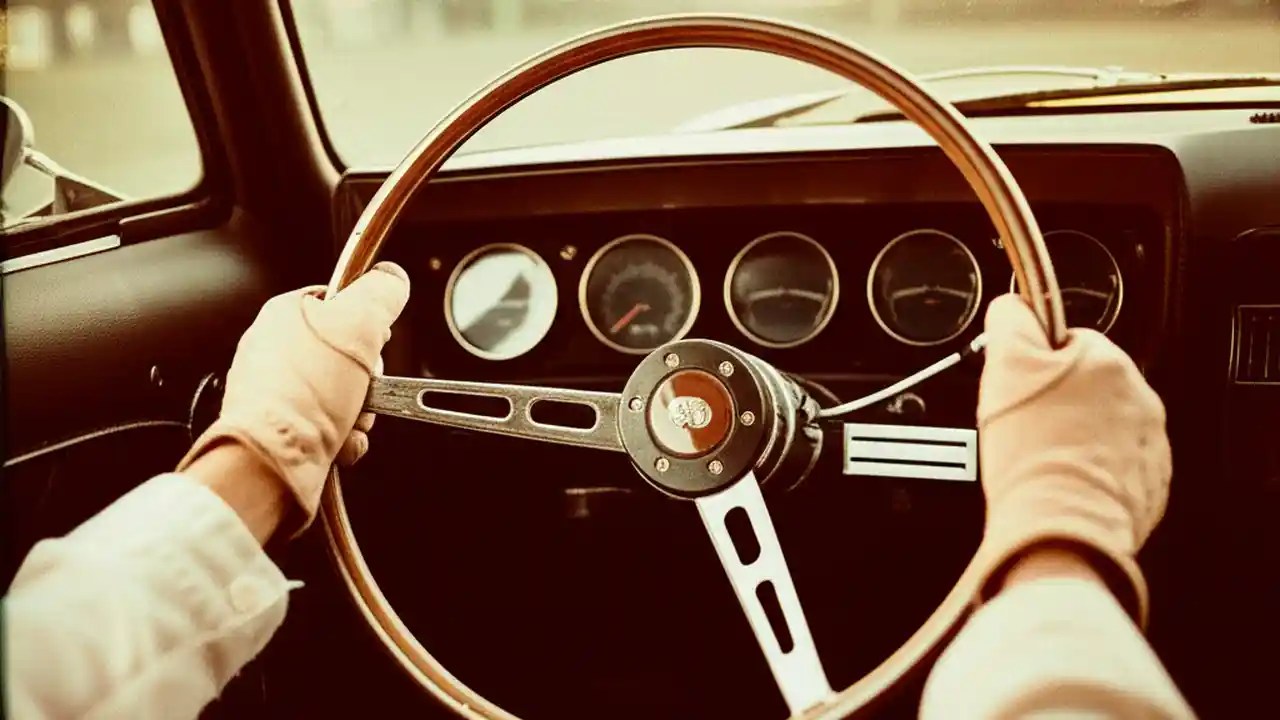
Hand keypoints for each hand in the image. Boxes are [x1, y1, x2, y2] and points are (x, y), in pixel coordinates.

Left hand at [178, 262, 410, 535]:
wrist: (275, 459)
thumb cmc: (302, 394)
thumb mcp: (358, 324)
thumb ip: (381, 293)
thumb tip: (393, 276)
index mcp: (286, 314)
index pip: (341, 302)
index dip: (369, 321)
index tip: (375, 338)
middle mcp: (277, 351)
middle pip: (349, 354)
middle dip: (368, 377)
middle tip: (363, 384)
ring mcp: (278, 393)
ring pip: (344, 394)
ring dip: (361, 412)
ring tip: (349, 419)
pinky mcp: (284, 429)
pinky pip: (330, 426)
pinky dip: (344, 437)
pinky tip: (338, 440)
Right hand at [973, 294, 1170, 623]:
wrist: (1058, 526)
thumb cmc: (1032, 453)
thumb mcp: (1004, 367)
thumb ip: (1010, 321)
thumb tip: (1013, 305)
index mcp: (1106, 360)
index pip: (1065, 340)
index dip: (1032, 363)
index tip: (1016, 387)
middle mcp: (1139, 396)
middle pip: (1084, 383)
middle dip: (1054, 400)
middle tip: (1023, 425)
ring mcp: (1148, 442)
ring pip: (1100, 424)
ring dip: (1072, 434)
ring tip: (1039, 456)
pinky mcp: (1147, 483)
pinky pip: (1113, 463)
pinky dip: (1088, 468)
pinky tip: (1060, 478)